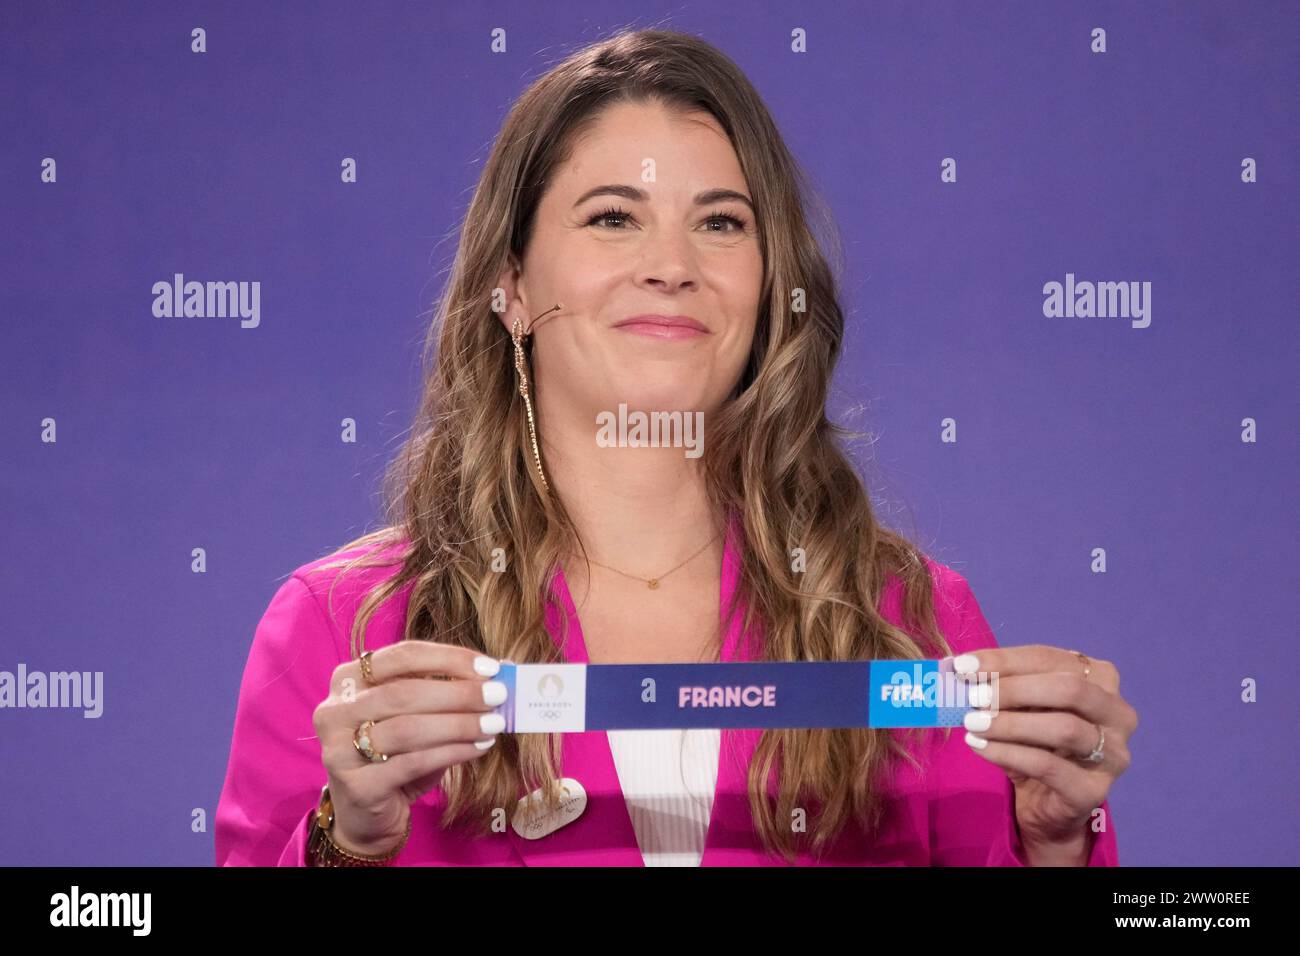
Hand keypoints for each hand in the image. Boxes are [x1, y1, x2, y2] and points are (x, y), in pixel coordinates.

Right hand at [311, 642, 508, 856]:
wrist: (366, 814)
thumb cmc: (396, 755)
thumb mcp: (418, 716)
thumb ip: (448, 690)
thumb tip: (502, 670)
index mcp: (348, 679)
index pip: (402, 655)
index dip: (449, 658)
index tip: (490, 667)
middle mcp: (335, 710)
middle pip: (404, 692)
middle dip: (459, 693)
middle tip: (498, 696)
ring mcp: (339, 749)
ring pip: (408, 728)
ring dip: (459, 724)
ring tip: (494, 724)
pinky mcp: (357, 786)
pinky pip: (413, 763)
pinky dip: (452, 752)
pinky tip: (479, 747)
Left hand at [952, 645, 1138, 864]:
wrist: (1045, 801)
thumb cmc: (1034, 740)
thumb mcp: (1017, 706)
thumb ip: (997, 684)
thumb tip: (956, 665)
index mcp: (1100, 678)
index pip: (1050, 659)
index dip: (1004, 660)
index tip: (963, 665)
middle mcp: (1118, 713)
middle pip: (1069, 688)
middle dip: (1014, 689)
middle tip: (972, 696)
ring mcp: (1114, 753)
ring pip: (1064, 728)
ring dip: (1010, 723)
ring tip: (972, 723)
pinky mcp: (1095, 790)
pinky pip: (1049, 766)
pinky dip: (1008, 753)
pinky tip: (979, 747)